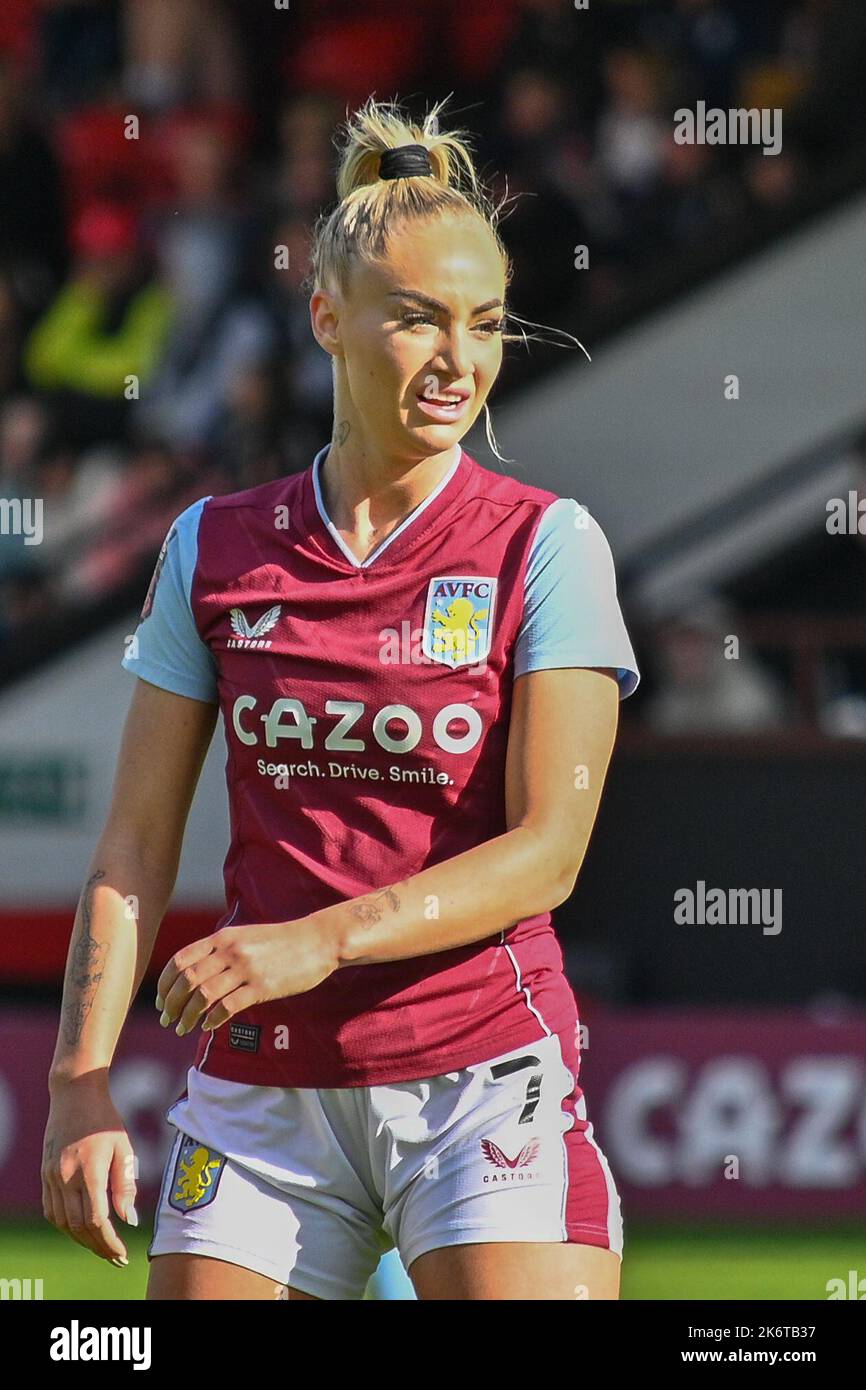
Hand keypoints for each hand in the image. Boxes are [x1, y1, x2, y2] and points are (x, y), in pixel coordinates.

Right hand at [42, 1075, 137, 1265]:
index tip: (122, 1253)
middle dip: (97, 1246)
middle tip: (115, 1257)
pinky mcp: (45, 1174)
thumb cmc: (106, 1119)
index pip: (97, 1220)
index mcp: (89, 1171)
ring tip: (100, 1246)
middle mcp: (65, 1177)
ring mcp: (51, 1176)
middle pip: (79, 1226)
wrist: (75, 1094)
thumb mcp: (124, 1148)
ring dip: (81, 1239)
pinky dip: (65, 1225)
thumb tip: (129, 1220)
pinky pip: (51, 1210)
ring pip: (62, 1222)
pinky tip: (80, 1228)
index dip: (109, 1242)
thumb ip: (125, 1186)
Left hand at [155, 916, 339, 1035]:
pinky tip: (209, 1026)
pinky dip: (213, 1019)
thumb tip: (198, 971)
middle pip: (187, 980)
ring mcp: (246, 969)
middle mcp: (230, 951)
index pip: (181, 960)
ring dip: (187, 1016)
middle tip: (167, 1020)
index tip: (160, 1001)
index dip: (165, 983)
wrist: (318, 940)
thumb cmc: (282, 941)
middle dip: (170, 1003)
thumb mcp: (246, 936)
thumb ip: (222, 949)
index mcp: (223, 937)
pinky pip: (228, 1007)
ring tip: (182, 1028)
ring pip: (203, 995)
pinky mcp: (262, 987)